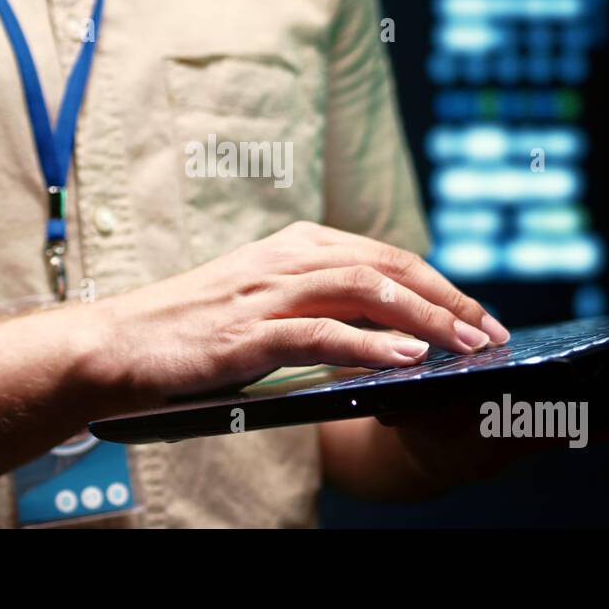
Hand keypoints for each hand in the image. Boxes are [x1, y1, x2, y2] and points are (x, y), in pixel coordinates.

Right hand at [78, 221, 509, 404]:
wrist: (116, 345)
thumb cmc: (190, 330)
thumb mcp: (260, 302)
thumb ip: (315, 303)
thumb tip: (383, 332)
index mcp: (293, 246)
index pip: (385, 255)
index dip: (441, 284)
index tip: (479, 315)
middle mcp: (285, 259)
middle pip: (388, 266)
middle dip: (449, 299)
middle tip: (492, 332)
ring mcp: (265, 293)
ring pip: (365, 292)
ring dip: (425, 319)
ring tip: (466, 346)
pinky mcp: (246, 332)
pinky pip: (320, 333)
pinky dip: (370, 345)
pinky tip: (406, 362)